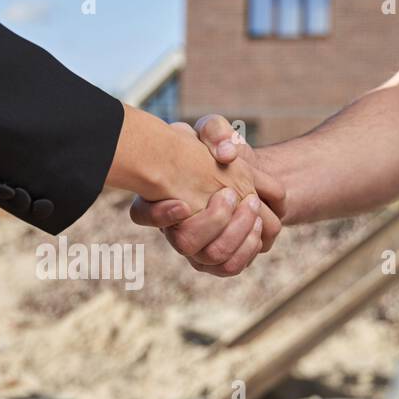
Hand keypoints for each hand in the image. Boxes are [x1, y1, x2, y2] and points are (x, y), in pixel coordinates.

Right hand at [131, 115, 284, 276]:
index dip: (160, 215)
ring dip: (236, 232)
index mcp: (158, 198)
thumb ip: (215, 131)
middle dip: (215, 221)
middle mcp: (172, 229)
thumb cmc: (216, 153)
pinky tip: (257, 223)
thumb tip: (226, 154)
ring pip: (211, 257)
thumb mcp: (213, 130)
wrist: (238, 178)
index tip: (183, 204)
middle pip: (184, 244)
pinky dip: (248, 247)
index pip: (141, 215)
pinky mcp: (218, 261)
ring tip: (252, 205)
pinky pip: (230, 267)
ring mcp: (195, 249)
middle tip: (232, 194)